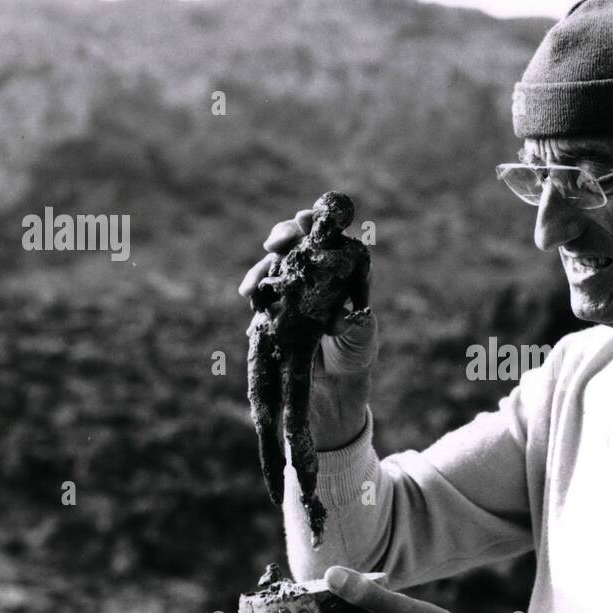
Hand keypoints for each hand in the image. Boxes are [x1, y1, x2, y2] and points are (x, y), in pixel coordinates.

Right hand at [237, 210, 377, 449]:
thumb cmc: (355, 357)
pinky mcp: (273, 309)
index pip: (331, 239)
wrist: (332, 391)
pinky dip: (255, 293)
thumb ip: (356, 325)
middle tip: (272, 247)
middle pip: (297, 242)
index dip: (317, 225)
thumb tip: (343, 315)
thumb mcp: (362, 342)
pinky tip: (251, 300)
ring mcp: (292, 290)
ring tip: (252, 287)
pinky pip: (261, 293)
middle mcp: (316, 275)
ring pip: (275, 265)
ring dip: (262, 269)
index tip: (304, 220)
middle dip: (283, 238)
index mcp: (343, 273)